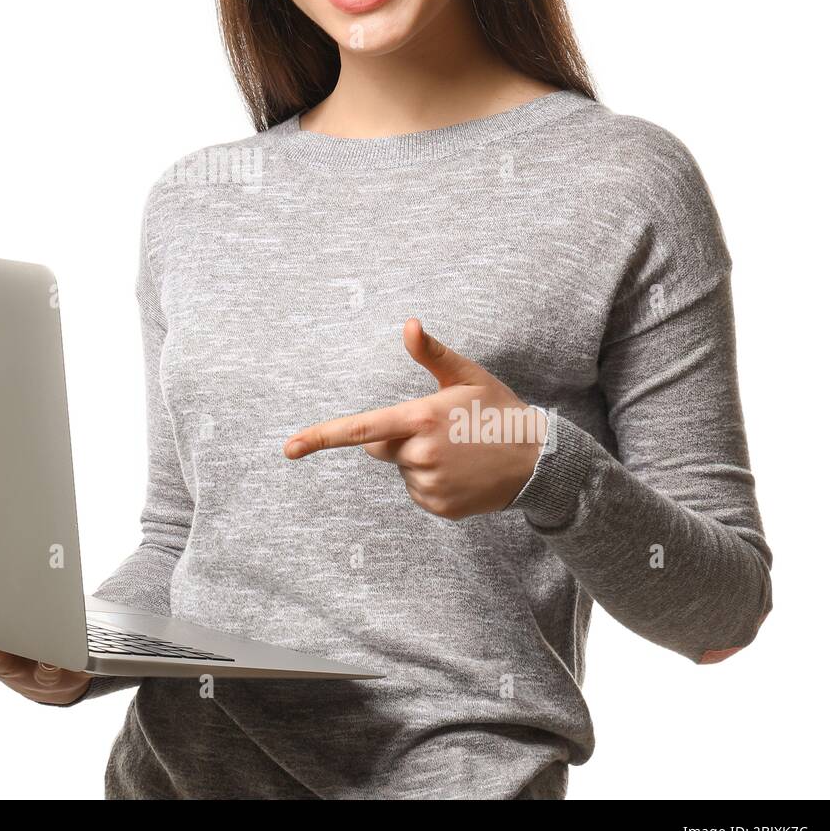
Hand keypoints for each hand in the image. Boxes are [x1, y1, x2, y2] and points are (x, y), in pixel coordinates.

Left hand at [282, 318, 547, 519]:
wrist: (540, 460)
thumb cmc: (498, 410)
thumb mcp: (467, 376)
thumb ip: (432, 353)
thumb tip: (408, 323)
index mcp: (419, 418)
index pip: (358, 430)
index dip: (320, 437)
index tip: (289, 448)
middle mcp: (420, 454)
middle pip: (381, 447)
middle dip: (399, 437)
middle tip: (441, 430)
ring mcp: (430, 484)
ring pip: (402, 469)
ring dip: (419, 460)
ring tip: (458, 452)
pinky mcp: (440, 506)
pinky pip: (418, 492)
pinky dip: (433, 482)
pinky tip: (462, 473)